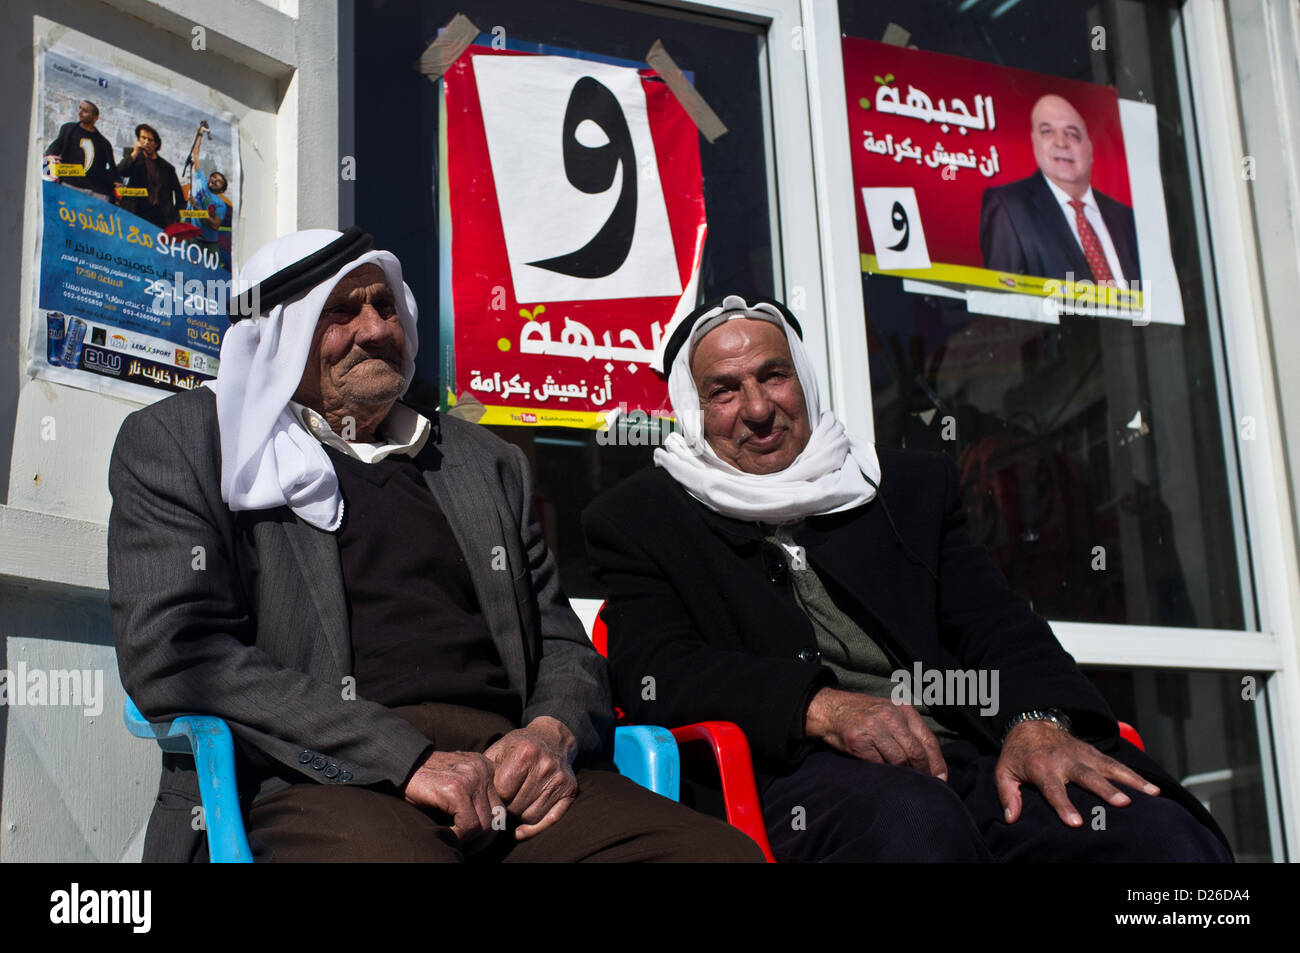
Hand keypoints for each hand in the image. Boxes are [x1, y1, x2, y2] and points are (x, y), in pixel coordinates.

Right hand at [402, 749, 503, 844]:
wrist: (401, 764)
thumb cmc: (428, 778)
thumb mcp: (460, 778)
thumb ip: (478, 792)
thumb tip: (493, 825)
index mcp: (487, 766)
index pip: (504, 803)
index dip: (493, 824)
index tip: (478, 835)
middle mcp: (483, 769)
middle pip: (498, 815)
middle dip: (484, 837)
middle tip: (469, 845)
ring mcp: (471, 778)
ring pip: (486, 824)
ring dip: (471, 840)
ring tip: (458, 840)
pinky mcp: (456, 790)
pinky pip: (469, 825)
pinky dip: (459, 836)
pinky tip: (447, 833)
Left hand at [483, 716, 577, 840]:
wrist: (554, 738)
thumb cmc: (520, 746)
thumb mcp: (500, 748)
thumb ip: (485, 769)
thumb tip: (472, 794)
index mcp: (526, 753)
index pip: (503, 792)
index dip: (496, 795)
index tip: (496, 791)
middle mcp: (545, 765)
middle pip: (516, 806)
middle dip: (507, 806)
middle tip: (506, 799)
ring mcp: (560, 779)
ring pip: (531, 816)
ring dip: (520, 816)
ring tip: (517, 803)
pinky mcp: (570, 791)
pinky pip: (550, 820)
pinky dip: (534, 829)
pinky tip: (521, 831)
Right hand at [804, 687, 947, 779]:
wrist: (830, 709)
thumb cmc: (865, 715)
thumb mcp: (891, 714)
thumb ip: (909, 732)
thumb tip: (931, 763)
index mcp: (903, 710)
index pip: (928, 740)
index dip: (937, 763)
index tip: (941, 778)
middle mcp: (890, 716)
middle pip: (915, 752)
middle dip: (922, 771)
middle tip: (923, 784)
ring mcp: (873, 727)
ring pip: (898, 760)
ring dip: (900, 772)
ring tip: (899, 776)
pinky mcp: (859, 740)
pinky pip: (878, 764)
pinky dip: (881, 770)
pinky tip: (880, 770)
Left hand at [996, 719, 1159, 826]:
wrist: (1031, 723)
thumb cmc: (1018, 754)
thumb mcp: (1004, 771)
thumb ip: (1007, 795)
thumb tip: (1011, 818)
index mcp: (1042, 768)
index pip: (1054, 790)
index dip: (1064, 806)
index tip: (1076, 823)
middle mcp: (1065, 761)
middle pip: (1087, 777)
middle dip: (1105, 790)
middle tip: (1122, 804)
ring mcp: (1082, 755)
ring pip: (1109, 768)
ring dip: (1130, 781)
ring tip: (1151, 794)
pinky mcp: (1093, 752)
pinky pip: (1116, 764)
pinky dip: (1134, 775)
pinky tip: (1152, 789)